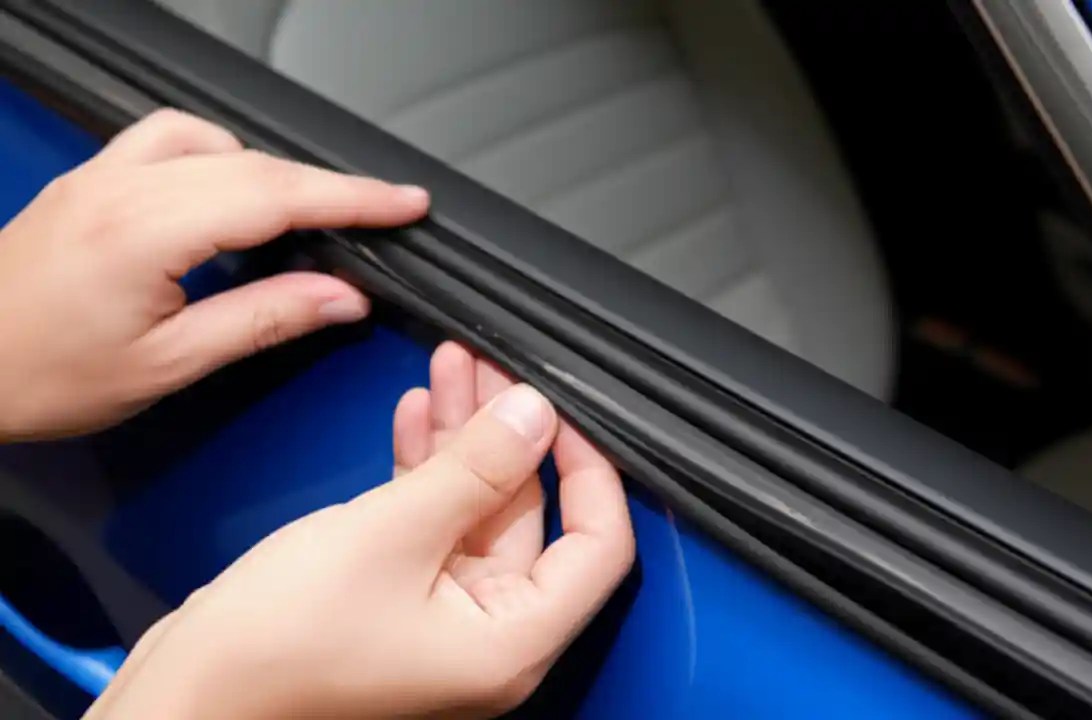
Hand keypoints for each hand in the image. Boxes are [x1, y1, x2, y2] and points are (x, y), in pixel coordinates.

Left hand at [0, 109, 428, 440]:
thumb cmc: (39, 376)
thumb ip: (263, 319)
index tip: (403, 203)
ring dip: (275, 170)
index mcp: (142, 232)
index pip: (275, 195)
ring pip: (216, 143)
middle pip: (256, 164)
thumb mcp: (168, 363)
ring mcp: (100, 176)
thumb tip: (340, 296)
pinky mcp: (89, 181)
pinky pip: (169, 140)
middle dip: (332, 185)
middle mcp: (120, 188)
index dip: (352, 198)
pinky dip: (218, 155)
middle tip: (387, 208)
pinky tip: (231, 190)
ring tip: (313, 210)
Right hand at [85, 343, 635, 718]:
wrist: (184, 693)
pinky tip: (418, 415)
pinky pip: (432, 523)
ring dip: (463, 439)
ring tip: (453, 367)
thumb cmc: (275, 645)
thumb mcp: (390, 533)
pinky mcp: (399, 597)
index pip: (598, 546)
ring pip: (477, 509)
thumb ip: (474, 469)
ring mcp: (442, 617)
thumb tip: (535, 414)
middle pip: (531, 517)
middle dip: (509, 433)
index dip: (590, 469)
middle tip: (492, 367)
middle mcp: (489, 636)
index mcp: (511, 642)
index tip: (563, 409)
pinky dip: (426, 470)